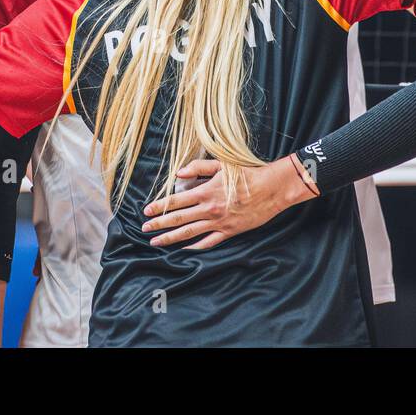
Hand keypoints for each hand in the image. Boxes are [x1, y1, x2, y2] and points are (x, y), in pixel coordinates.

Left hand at [140, 156, 314, 249]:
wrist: (271, 189)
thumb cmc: (247, 174)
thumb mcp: (222, 165)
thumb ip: (199, 167)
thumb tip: (178, 174)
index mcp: (205, 192)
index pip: (176, 201)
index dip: (159, 207)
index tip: (146, 212)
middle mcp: (209, 209)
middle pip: (178, 219)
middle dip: (159, 225)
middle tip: (145, 230)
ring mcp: (218, 223)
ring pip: (189, 233)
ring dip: (171, 238)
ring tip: (157, 242)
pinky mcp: (229, 231)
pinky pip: (208, 242)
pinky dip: (195, 247)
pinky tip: (184, 249)